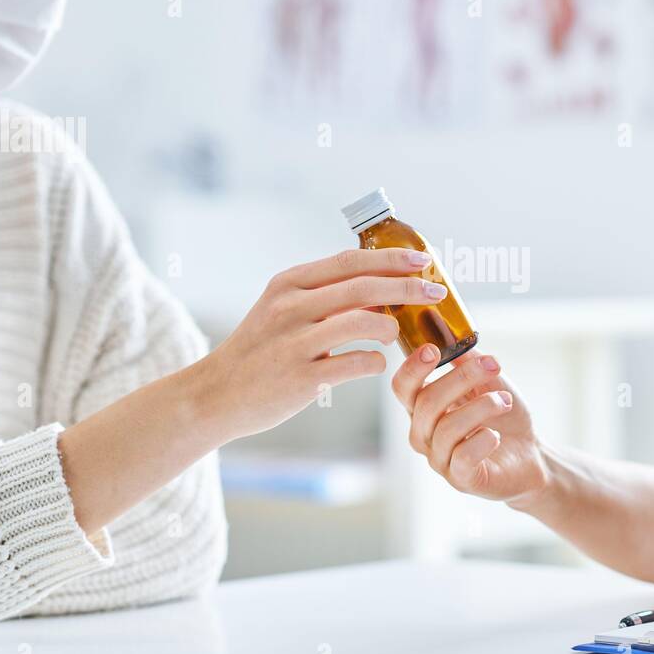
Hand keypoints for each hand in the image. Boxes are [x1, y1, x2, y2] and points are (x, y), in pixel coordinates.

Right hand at [201, 247, 443, 441]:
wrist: (216, 394)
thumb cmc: (259, 350)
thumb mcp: (281, 309)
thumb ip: (322, 295)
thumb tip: (380, 286)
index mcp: (289, 284)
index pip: (350, 260)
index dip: (392, 259)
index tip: (423, 260)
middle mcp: (291, 308)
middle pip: (364, 287)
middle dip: (408, 289)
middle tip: (436, 293)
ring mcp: (296, 343)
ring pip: (364, 323)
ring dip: (391, 328)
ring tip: (396, 335)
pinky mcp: (302, 378)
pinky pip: (356, 364)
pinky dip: (374, 361)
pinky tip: (375, 362)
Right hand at [391, 346, 549, 502]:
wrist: (530, 454)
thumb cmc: (504, 417)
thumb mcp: (488, 381)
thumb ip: (469, 361)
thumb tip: (454, 338)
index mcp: (424, 408)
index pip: (403, 388)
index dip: (412, 368)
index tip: (433, 349)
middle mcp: (424, 434)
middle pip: (426, 403)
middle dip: (461, 378)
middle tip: (492, 365)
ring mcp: (440, 459)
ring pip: (447, 428)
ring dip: (481, 407)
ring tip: (505, 401)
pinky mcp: (461, 479)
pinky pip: (463, 456)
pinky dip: (483, 440)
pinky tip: (496, 435)